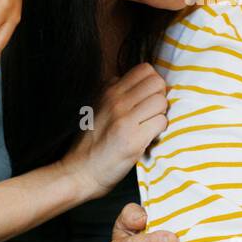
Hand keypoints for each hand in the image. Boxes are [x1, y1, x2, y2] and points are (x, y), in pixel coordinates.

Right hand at [61, 64, 168, 199]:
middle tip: (151, 113)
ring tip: (148, 126)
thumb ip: (117, 92)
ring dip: (160, 114)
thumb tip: (142, 82)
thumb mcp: (98, 106)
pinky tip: (147, 138)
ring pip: (162, 101)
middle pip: (157, 82)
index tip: (147, 99)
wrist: (80, 172)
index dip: (152, 84)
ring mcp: (124, 119)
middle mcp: (116, 101)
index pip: (145, 70)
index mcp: (109, 91)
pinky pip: (162, 122)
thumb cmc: (92, 142)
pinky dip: (159, 131)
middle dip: (160, 96)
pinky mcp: (133, 139)